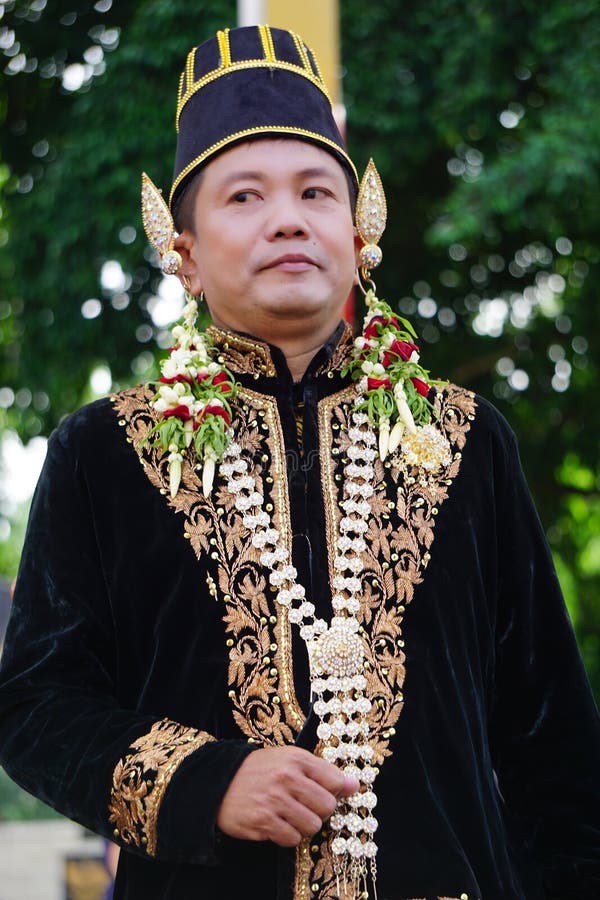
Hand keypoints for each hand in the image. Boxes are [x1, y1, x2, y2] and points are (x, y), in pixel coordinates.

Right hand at [216, 746, 358, 846]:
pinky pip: (292, 838)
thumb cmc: (260, 771)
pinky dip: (288, 836)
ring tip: (290, 816)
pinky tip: (277, 824)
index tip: (321, 792)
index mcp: (296, 758)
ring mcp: (274, 800)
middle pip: (327, 806)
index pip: (335, 781)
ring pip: (312, 826)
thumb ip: (322, 772)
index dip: (332, 791)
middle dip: (319, 811)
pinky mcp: (263, 821)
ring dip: (304, 825)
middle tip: (303, 806)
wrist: (219, 781)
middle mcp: (286, 777)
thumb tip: (356, 786)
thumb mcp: (289, 761)